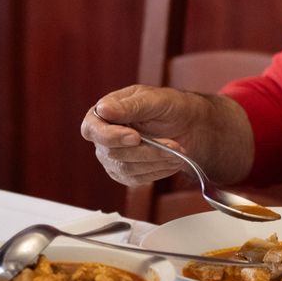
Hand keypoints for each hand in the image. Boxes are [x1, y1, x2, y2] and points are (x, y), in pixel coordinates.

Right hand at [80, 84, 252, 186]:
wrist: (189, 125)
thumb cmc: (172, 106)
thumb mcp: (156, 100)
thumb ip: (131, 106)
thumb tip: (103, 109)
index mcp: (104, 112)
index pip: (92, 129)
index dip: (111, 136)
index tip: (135, 137)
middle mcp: (104, 135)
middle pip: (113, 153)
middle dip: (147, 150)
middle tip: (172, 145)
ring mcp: (112, 156)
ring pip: (126, 169)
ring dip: (156, 161)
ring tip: (177, 152)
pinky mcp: (124, 173)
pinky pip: (135, 180)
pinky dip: (158, 171)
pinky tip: (171, 162)